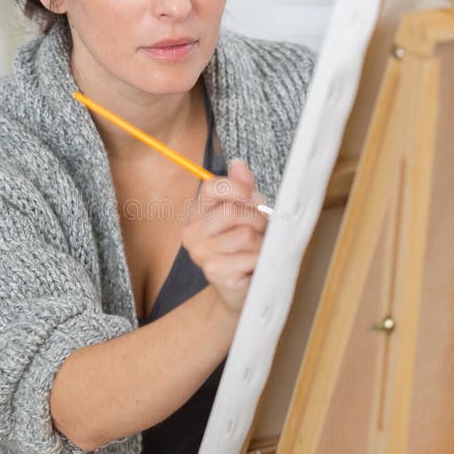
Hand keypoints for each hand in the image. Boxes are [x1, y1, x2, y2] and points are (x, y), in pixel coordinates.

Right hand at [182, 158, 267, 312]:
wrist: (242, 290)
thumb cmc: (245, 249)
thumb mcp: (246, 214)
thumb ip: (242, 189)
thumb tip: (238, 163)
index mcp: (197, 213)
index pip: (212, 187)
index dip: (239, 188)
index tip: (256, 198)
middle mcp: (192, 232)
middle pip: (232, 211)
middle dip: (257, 220)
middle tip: (261, 231)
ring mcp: (200, 254)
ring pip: (244, 234)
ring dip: (260, 243)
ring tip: (257, 250)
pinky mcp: (214, 272)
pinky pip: (250, 256)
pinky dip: (260, 260)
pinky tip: (253, 266)